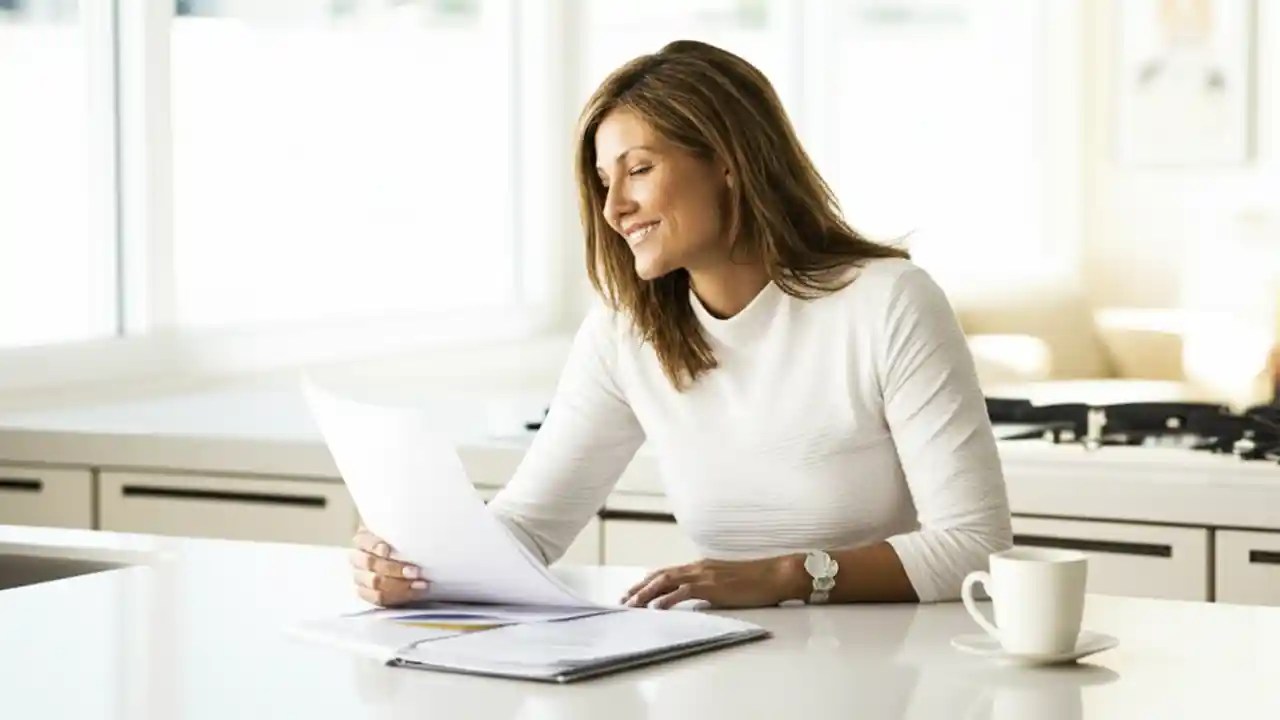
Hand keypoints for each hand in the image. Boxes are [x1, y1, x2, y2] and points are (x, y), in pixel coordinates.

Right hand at [350, 525, 428, 605]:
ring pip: (375, 584)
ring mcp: (361, 578)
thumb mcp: (402, 532)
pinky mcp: (368, 594)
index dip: (376, 546)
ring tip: (421, 584)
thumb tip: (414, 524)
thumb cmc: (406, 542)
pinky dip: (398, 596)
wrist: (410, 561)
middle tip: (416, 571)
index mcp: (363, 538)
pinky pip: (379, 599)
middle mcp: (358, 558)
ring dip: (400, 585)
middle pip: (370, 564)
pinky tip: (414, 592)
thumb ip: (402, 532)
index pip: (365, 542)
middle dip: (394, 569)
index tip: (388, 550)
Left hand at [620, 555, 802, 609]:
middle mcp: (698, 567)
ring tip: (631, 604)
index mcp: (701, 566)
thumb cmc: (756, 580)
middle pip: (660, 575)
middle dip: (639, 587)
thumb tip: (695, 601)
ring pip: (665, 581)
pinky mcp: (711, 586)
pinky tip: (656, 607)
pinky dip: (666, 599)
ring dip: (646, 593)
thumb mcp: (726, 583)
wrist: (775, 574)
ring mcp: (703, 575)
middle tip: (622, 600)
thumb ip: (708, 588)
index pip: (667, 572)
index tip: (633, 592)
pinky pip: (683, 591)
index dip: (648, 582)